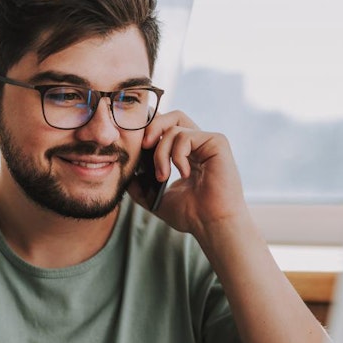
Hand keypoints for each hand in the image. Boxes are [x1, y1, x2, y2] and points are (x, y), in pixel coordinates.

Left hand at [128, 111, 249, 240]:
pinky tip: (184, 175)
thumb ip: (141, 186)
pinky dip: (177, 155)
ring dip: (161, 153)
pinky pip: (185, 136)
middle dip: (152, 128)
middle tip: (143, 147)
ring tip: (163, 176)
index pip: (167, 129)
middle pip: (172, 117)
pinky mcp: (217, 143)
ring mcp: (208, 143)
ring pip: (174, 129)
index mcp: (188, 154)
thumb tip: (125, 175)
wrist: (212, 225)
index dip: (151, 131)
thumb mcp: (157, 199)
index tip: (138, 149)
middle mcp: (199, 146)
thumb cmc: (192, 215)